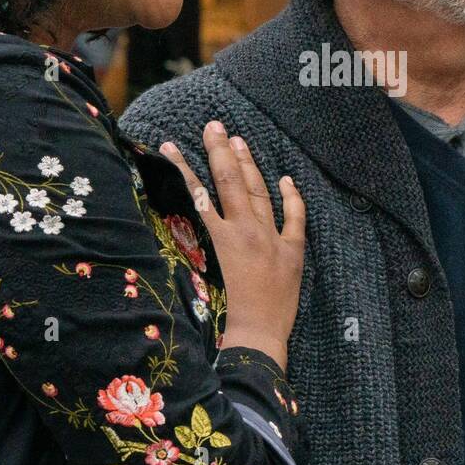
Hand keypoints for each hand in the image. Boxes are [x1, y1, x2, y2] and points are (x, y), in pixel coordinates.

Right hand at [160, 121, 304, 370]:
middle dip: (219, 150)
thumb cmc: (219, 318)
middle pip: (229, 182)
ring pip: (259, 192)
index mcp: (218, 238)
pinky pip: (295, 218)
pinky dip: (292, 196)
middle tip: (213, 125)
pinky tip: (287, 178)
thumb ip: (191, 246)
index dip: (182, 167)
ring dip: (248, 164)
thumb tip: (179, 222)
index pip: (196, 193)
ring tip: (238, 140)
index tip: (169, 145)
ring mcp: (271, 239)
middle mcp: (244, 231)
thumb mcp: (197, 276)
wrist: (254, 339)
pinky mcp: (293, 253)